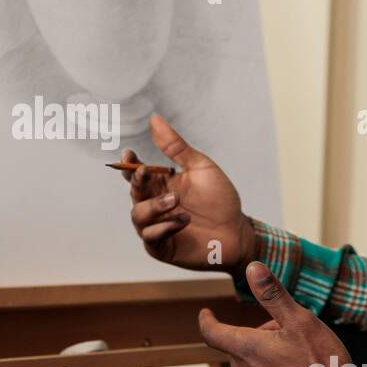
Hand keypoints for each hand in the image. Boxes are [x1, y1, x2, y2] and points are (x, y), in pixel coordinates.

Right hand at [120, 114, 254, 272]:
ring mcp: (156, 227)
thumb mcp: (200, 167)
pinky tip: (182, 220)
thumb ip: (175, 146)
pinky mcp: (162, 247)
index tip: (128, 154)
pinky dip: (163, 228)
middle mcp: (154, 205)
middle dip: (138, 182)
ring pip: (138, 216)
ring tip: (176, 202)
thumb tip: (154, 119)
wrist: (237, 230)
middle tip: (148, 173)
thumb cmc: (219, 199)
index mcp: (160, 184)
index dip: (129, 164)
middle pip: (133, 192)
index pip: (136, 174)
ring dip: (154, 207)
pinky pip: (150, 238)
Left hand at [199, 261, 354, 366]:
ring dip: (269, 361)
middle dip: (261, 338)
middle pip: (242, 348)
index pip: (211, 332)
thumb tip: (253, 267)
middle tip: (293, 338)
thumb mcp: (301, 321)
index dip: (207, 320)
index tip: (206, 313)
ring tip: (302, 363)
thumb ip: (273, 294)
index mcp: (246, 349)